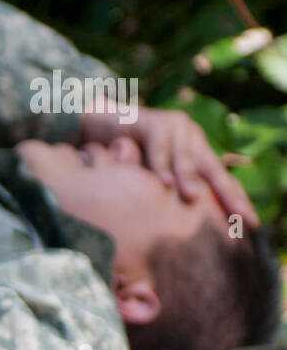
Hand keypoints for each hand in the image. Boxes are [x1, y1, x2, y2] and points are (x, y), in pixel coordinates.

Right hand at [81, 107, 257, 227]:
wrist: (98, 126)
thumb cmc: (125, 157)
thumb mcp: (151, 177)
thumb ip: (167, 191)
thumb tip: (181, 228)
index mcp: (196, 152)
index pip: (220, 178)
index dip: (235, 199)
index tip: (250, 223)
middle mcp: (192, 138)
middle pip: (213, 168)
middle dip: (228, 192)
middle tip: (239, 214)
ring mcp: (176, 127)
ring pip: (186, 157)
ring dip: (188, 179)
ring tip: (193, 199)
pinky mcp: (155, 121)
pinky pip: (159, 147)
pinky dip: (160, 165)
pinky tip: (163, 183)